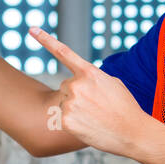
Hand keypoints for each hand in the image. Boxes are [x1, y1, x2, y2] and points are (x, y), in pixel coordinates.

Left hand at [28, 27, 150, 158]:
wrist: (133, 133)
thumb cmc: (126, 108)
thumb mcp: (114, 84)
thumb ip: (93, 78)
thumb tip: (81, 81)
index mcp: (89, 72)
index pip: (63, 52)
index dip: (45, 40)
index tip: (32, 29)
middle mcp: (76, 85)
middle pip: (66, 86)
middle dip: (78, 94)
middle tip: (97, 106)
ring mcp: (69, 103)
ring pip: (64, 103)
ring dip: (76, 109)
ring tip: (96, 117)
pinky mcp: (65, 121)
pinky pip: (63, 118)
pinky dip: (74, 123)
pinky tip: (89, 126)